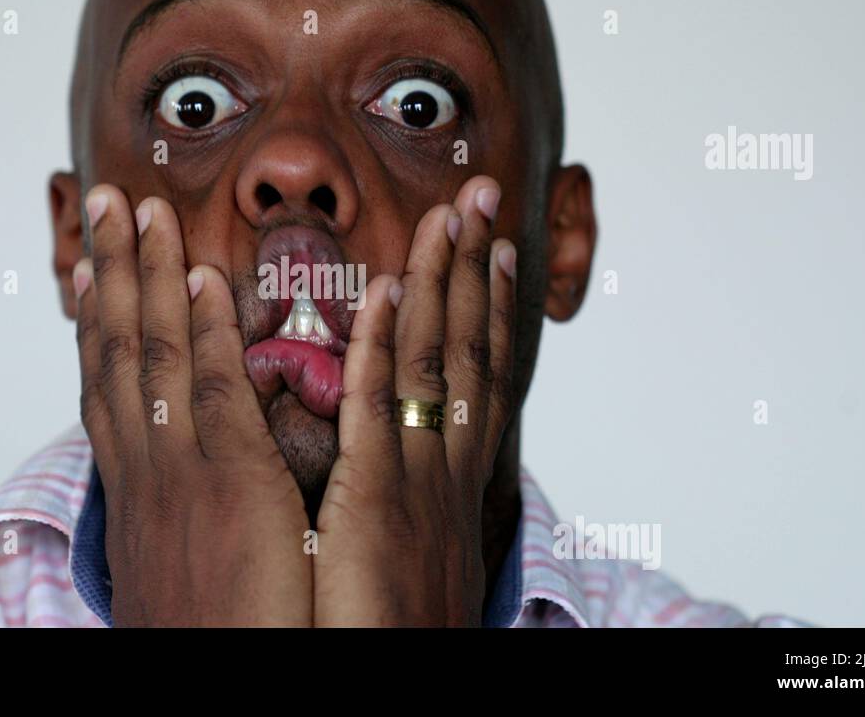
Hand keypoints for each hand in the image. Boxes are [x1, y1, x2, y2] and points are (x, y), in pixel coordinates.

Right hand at [73, 185, 311, 625]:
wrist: (217, 684)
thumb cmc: (210, 636)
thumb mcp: (179, 559)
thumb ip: (181, 506)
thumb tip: (183, 480)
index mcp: (138, 490)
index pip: (110, 387)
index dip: (101, 319)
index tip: (98, 267)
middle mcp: (146, 470)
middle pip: (118, 351)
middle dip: (112, 271)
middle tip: (105, 203)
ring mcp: (181, 473)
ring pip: (154, 355)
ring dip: (148, 275)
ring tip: (141, 210)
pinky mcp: (231, 487)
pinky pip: (215, 391)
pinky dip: (206, 331)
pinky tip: (202, 277)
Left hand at [313, 176, 517, 625]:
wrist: (397, 682)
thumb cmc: (396, 628)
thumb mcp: (417, 546)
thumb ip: (410, 492)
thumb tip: (403, 459)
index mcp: (452, 480)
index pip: (476, 376)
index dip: (486, 307)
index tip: (490, 251)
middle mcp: (446, 469)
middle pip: (465, 350)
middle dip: (473, 269)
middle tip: (482, 196)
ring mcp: (416, 480)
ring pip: (432, 363)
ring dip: (440, 282)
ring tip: (448, 216)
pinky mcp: (374, 502)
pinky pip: (378, 410)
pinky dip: (381, 346)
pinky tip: (383, 289)